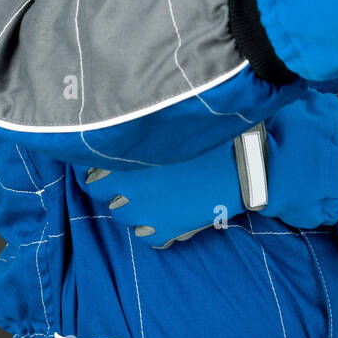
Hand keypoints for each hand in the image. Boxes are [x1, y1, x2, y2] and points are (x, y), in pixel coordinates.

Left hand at [75, 91, 337, 247]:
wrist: (248, 165)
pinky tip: (167, 215)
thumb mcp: (177, 117)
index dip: (100, 161)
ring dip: (133, 206)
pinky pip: (147, 237)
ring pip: (122, 216)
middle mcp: (127, 186)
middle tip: (135, 174)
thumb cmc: (213, 132)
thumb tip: (126, 101)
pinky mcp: (167, 231)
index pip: (89, 166)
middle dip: (113, 184)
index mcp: (127, 154)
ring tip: (153, 194)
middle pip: (100, 193)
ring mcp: (146, 212)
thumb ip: (149, 117)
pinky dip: (154, 228)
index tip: (114, 155)